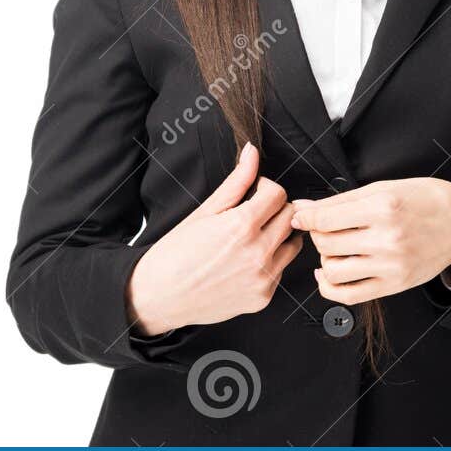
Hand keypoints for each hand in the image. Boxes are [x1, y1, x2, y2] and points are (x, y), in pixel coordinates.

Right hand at [125, 142, 303, 334]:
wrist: (157, 297)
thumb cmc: (175, 254)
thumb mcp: (204, 212)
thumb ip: (236, 182)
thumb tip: (252, 153)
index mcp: (241, 227)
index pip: (279, 194)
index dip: (266, 189)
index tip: (254, 194)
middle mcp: (257, 253)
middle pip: (290, 217)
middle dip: (275, 210)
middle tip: (253, 215)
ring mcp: (263, 278)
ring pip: (293, 243)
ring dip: (279, 236)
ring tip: (252, 238)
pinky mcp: (264, 297)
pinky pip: (281, 269)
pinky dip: (271, 261)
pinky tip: (247, 261)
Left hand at [291, 178, 450, 304]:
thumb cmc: (425, 200)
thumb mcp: (385, 188)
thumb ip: (341, 200)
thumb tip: (302, 208)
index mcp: (384, 207)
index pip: (325, 218)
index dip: (305, 217)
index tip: (301, 217)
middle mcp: (388, 238)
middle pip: (326, 243)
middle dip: (318, 234)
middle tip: (327, 228)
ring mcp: (391, 265)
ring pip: (332, 269)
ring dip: (325, 258)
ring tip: (335, 249)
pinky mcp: (394, 285)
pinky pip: (348, 295)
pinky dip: (329, 287)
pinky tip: (329, 273)